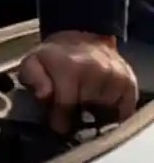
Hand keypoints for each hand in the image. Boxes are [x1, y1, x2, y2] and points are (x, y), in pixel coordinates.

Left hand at [17, 31, 137, 133]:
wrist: (82, 37)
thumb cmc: (54, 56)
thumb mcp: (33, 62)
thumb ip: (32, 78)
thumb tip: (43, 95)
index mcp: (70, 67)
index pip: (66, 104)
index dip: (59, 120)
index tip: (57, 125)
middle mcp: (98, 71)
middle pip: (86, 111)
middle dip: (75, 114)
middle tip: (69, 109)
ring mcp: (116, 77)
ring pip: (105, 113)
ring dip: (94, 113)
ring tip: (84, 103)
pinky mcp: (129, 83)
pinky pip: (122, 110)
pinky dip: (111, 112)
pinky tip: (99, 105)